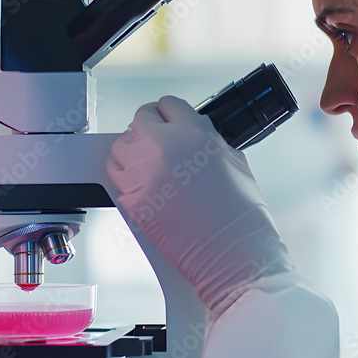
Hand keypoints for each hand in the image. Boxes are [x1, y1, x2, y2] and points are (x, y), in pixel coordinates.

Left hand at [107, 96, 294, 314]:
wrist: (232, 253)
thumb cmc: (240, 214)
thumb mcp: (234, 160)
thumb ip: (208, 138)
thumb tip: (192, 132)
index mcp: (192, 133)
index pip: (167, 104)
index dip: (172, 113)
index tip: (172, 120)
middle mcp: (162, 149)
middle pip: (139, 121)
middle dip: (150, 128)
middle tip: (161, 140)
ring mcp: (143, 175)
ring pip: (121, 147)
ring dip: (134, 151)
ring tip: (151, 162)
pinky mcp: (131, 201)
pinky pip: (117, 177)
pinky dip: (128, 177)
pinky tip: (146, 183)